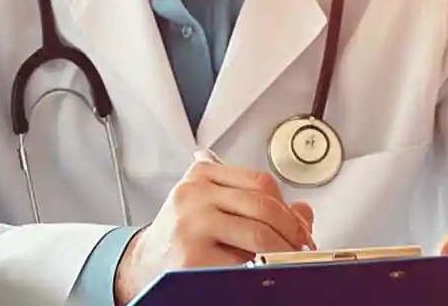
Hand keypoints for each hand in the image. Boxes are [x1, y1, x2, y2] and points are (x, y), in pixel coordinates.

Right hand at [113, 162, 315, 305]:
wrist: (145, 265)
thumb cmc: (182, 236)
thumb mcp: (212, 208)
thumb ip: (253, 203)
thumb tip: (302, 212)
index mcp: (201, 176)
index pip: (261, 182)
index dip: (288, 208)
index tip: (300, 228)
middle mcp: (194, 195)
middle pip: (263, 206)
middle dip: (293, 232)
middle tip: (303, 249)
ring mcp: (192, 224)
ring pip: (258, 233)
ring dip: (284, 252)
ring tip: (290, 262)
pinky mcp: (192, 257)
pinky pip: (242, 263)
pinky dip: (261, 269)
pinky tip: (264, 272)